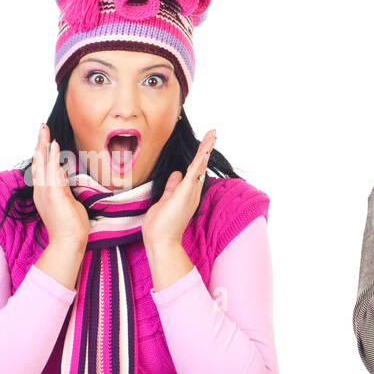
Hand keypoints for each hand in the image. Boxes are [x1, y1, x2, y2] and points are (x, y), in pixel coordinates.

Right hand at [31, 124, 87, 248]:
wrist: (69, 242)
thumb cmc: (71, 226)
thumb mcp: (67, 203)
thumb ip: (64, 189)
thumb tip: (64, 177)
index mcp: (43, 193)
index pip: (41, 168)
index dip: (42, 153)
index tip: (44, 139)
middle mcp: (41, 190)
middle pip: (38, 161)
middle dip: (40, 143)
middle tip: (42, 127)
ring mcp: (46, 192)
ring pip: (42, 163)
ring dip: (44, 145)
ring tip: (45, 130)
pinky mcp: (53, 194)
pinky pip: (51, 171)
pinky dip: (52, 157)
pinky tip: (54, 145)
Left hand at [142, 129, 214, 250]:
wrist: (160, 240)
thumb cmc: (161, 225)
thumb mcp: (165, 200)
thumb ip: (172, 187)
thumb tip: (177, 174)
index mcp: (187, 193)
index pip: (195, 170)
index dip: (199, 157)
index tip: (204, 144)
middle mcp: (192, 192)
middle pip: (201, 166)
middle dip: (206, 148)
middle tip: (213, 133)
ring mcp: (190, 193)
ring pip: (200, 166)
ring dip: (206, 149)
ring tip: (212, 135)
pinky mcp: (186, 193)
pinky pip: (194, 172)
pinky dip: (200, 160)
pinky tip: (204, 149)